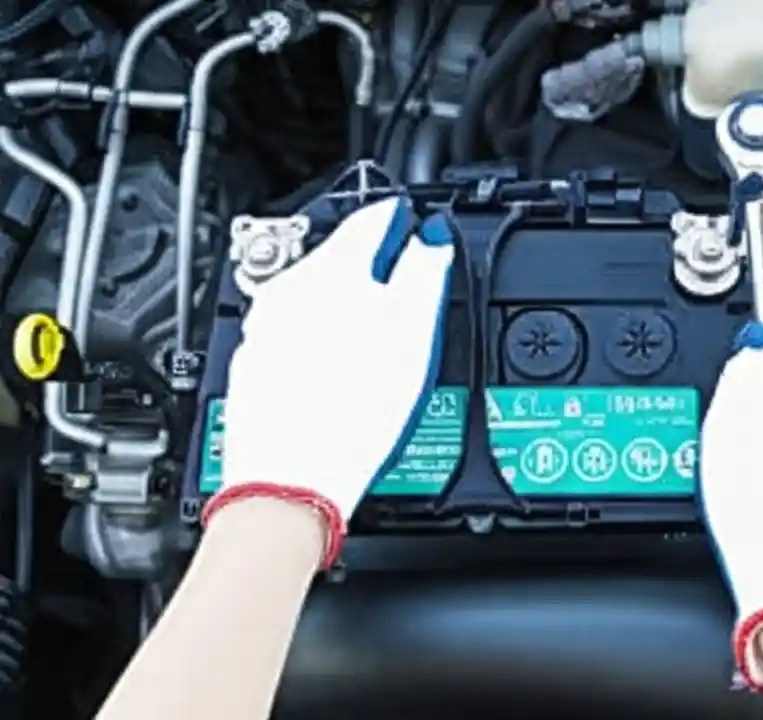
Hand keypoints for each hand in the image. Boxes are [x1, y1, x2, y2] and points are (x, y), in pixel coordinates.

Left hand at [220, 197, 453, 522]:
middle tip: (404, 270)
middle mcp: (288, 290)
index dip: (404, 220)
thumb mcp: (411, 338)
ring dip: (345, 297)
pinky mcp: (254, 364)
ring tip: (377, 322)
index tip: (419, 225)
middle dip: (372, 260)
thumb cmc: (352, 417)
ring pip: (313, 292)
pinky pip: (295, 330)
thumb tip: (433, 240)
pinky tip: (340, 362)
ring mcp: (265, 328)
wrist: (289, 484)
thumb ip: (425, 276)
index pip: (373, 218)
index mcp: (331, 272)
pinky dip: (322, 333)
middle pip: (339, 256)